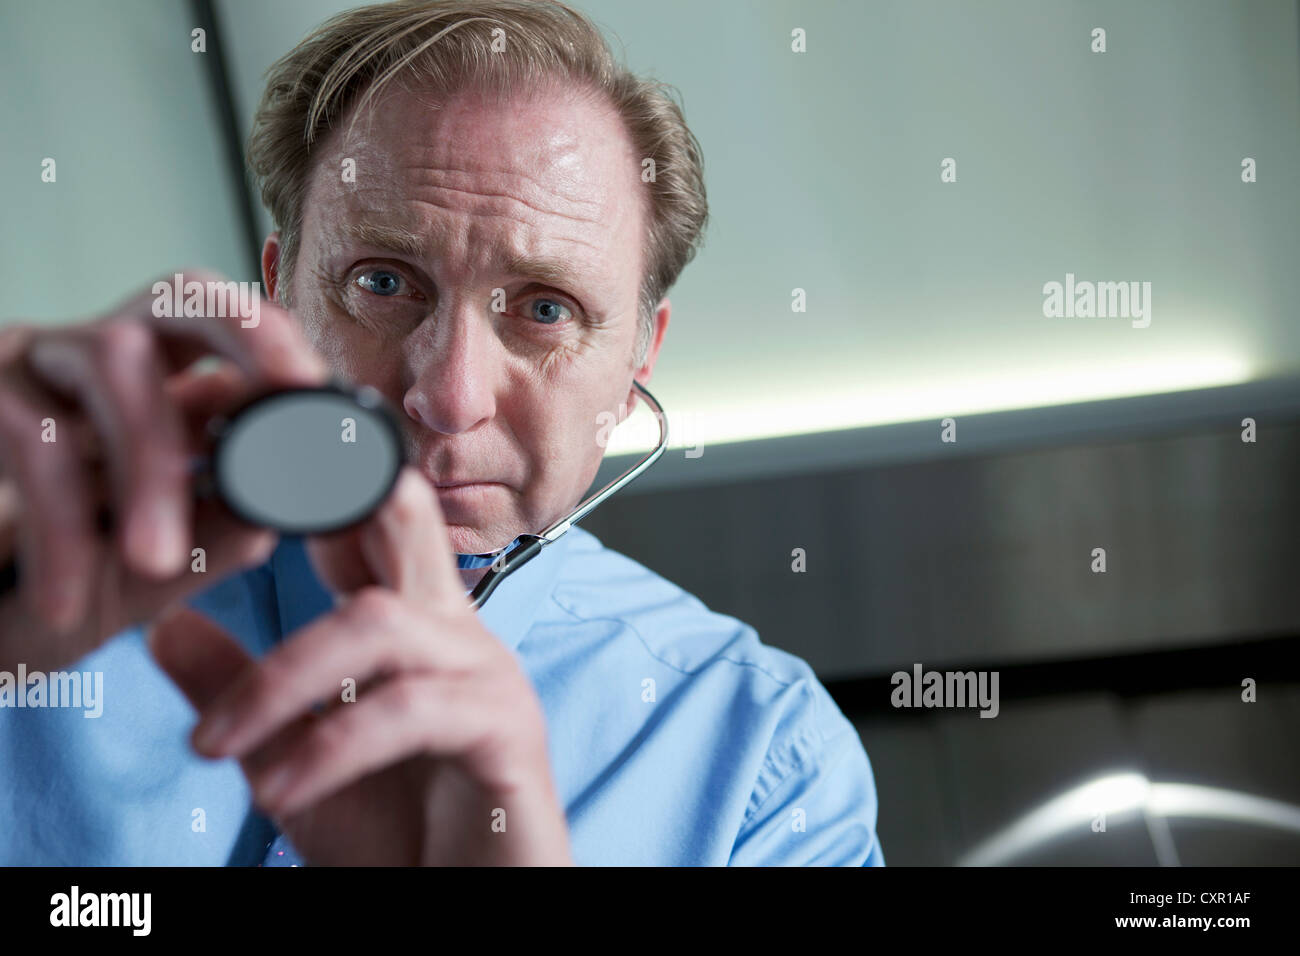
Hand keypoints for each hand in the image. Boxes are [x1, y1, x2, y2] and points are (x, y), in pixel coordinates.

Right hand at [0, 270, 328, 672]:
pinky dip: (58, 523)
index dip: (278, 345)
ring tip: (155, 560)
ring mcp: (26, 367)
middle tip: (295, 386)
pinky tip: (64, 599)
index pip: (230, 334)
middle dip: (247, 332)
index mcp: (157, 393)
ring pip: (113, 361)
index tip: (319, 388)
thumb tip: (292, 498)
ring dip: (147, 463)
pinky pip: (32, 435)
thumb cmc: (42, 594)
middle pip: (178, 296)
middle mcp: (92, 359)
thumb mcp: (144, 573)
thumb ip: (219, 530)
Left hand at [149, 467, 573, 865]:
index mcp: (413, 627)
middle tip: (259, 477)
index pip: (370, 527)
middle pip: (404, 518)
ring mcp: (487, 675)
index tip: (243, 458)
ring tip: (217, 750)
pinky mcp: (505, 730)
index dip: (316, 482)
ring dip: (282, 681)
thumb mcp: (294, 760)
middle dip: (336, 485)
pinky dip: (331, 746)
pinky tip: (279, 789)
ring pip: (378, 624)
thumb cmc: (400, 837)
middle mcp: (456, 633)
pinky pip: (408, 710)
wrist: (467, 909)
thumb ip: (243, 693)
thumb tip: (164, 627)